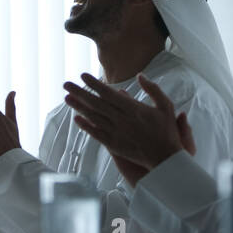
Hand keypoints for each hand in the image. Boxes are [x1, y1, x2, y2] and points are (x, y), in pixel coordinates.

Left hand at [62, 73, 192, 176]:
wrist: (165, 157)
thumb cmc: (167, 131)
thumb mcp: (165, 105)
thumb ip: (152, 89)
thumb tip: (140, 75)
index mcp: (133, 107)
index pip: (108, 93)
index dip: (94, 83)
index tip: (83, 76)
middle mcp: (121, 119)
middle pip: (95, 103)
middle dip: (79, 92)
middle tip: (66, 84)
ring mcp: (116, 132)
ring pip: (93, 117)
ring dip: (78, 107)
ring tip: (67, 98)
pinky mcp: (114, 145)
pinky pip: (96, 133)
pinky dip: (85, 126)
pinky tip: (77, 119)